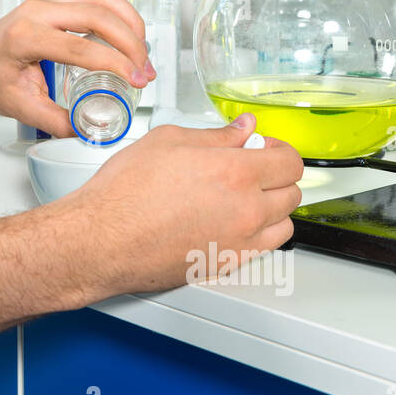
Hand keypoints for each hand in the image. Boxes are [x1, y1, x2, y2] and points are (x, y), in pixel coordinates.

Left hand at [0, 0, 154, 136]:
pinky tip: (129, 34)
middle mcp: (36, 10)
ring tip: (142, 52)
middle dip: (130, 43)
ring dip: (130, 22)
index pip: (80, 47)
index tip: (136, 80)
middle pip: (97, 15)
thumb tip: (92, 131)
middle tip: (145, 70)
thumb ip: (57, 121)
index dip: (115, 63)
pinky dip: (119, 12)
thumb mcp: (20, 107)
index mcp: (23, 36)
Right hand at [61, 113, 301, 297]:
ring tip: (246, 197)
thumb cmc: (124, 194)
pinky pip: (264, 249)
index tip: (264, 148)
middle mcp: (246, 210)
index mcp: (235, 172)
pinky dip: (259, 233)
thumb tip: (241, 129)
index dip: (278, 150)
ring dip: (273, 207)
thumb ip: (215, 135)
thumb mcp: (167, 142)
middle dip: (277, 176)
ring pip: (284, 223)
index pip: (289, 161)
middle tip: (252, 168)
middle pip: (292, 192)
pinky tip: (234, 221)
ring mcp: (240, 242)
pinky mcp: (227, 264)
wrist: (103, 240)